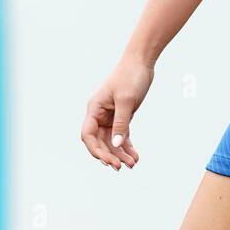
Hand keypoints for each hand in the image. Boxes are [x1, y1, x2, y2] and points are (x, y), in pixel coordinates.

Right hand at [80, 56, 152, 170]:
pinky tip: (135, 156)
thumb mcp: (126, 100)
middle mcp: (99, 114)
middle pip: (99, 141)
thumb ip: (121, 123)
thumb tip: (116, 145)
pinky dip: (127, 146)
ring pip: (111, 141)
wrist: (142, 62)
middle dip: (109, 155)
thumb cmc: (130, 76)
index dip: (95, 150)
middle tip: (121, 167)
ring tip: (132, 164)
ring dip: (120, 153)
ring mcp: (110, 116)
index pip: (87, 135)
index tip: (107, 161)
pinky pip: (122, 136)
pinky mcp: (122, 117)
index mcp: (94, 108)